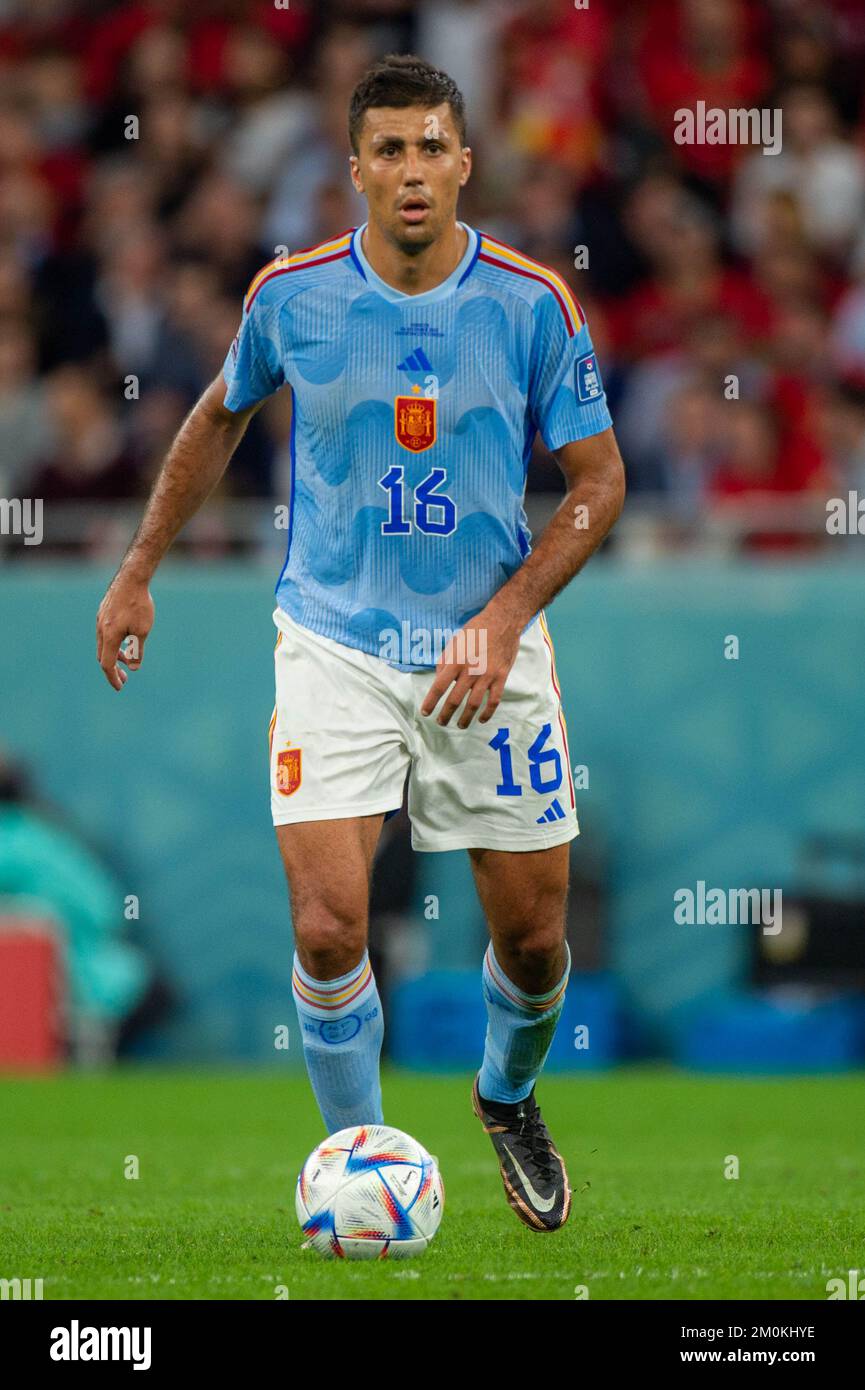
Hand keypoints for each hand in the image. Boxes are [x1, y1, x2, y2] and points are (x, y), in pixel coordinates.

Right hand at [96, 569, 154, 690]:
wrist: (131, 578)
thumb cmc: (139, 604)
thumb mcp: (143, 631)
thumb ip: (137, 651)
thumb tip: (134, 667)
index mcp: (109, 636)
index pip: (107, 664)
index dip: (113, 678)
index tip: (120, 687)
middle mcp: (100, 629)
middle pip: (102, 656)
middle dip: (113, 669)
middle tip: (125, 679)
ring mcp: (100, 620)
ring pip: (103, 645)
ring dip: (114, 655)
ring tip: (128, 659)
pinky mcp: (103, 613)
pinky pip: (105, 634)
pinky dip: (113, 643)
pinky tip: (125, 641)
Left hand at [420, 603, 521, 728]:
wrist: (503, 621)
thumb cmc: (476, 629)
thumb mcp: (455, 641)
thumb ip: (445, 661)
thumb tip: (439, 678)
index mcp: (456, 661)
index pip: (439, 687)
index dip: (430, 702)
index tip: (425, 712)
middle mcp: (470, 671)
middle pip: (454, 700)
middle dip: (445, 714)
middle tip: (441, 722)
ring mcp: (487, 676)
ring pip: (474, 705)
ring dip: (465, 718)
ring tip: (460, 725)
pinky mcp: (501, 677)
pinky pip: (494, 701)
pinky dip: (487, 713)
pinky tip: (481, 719)